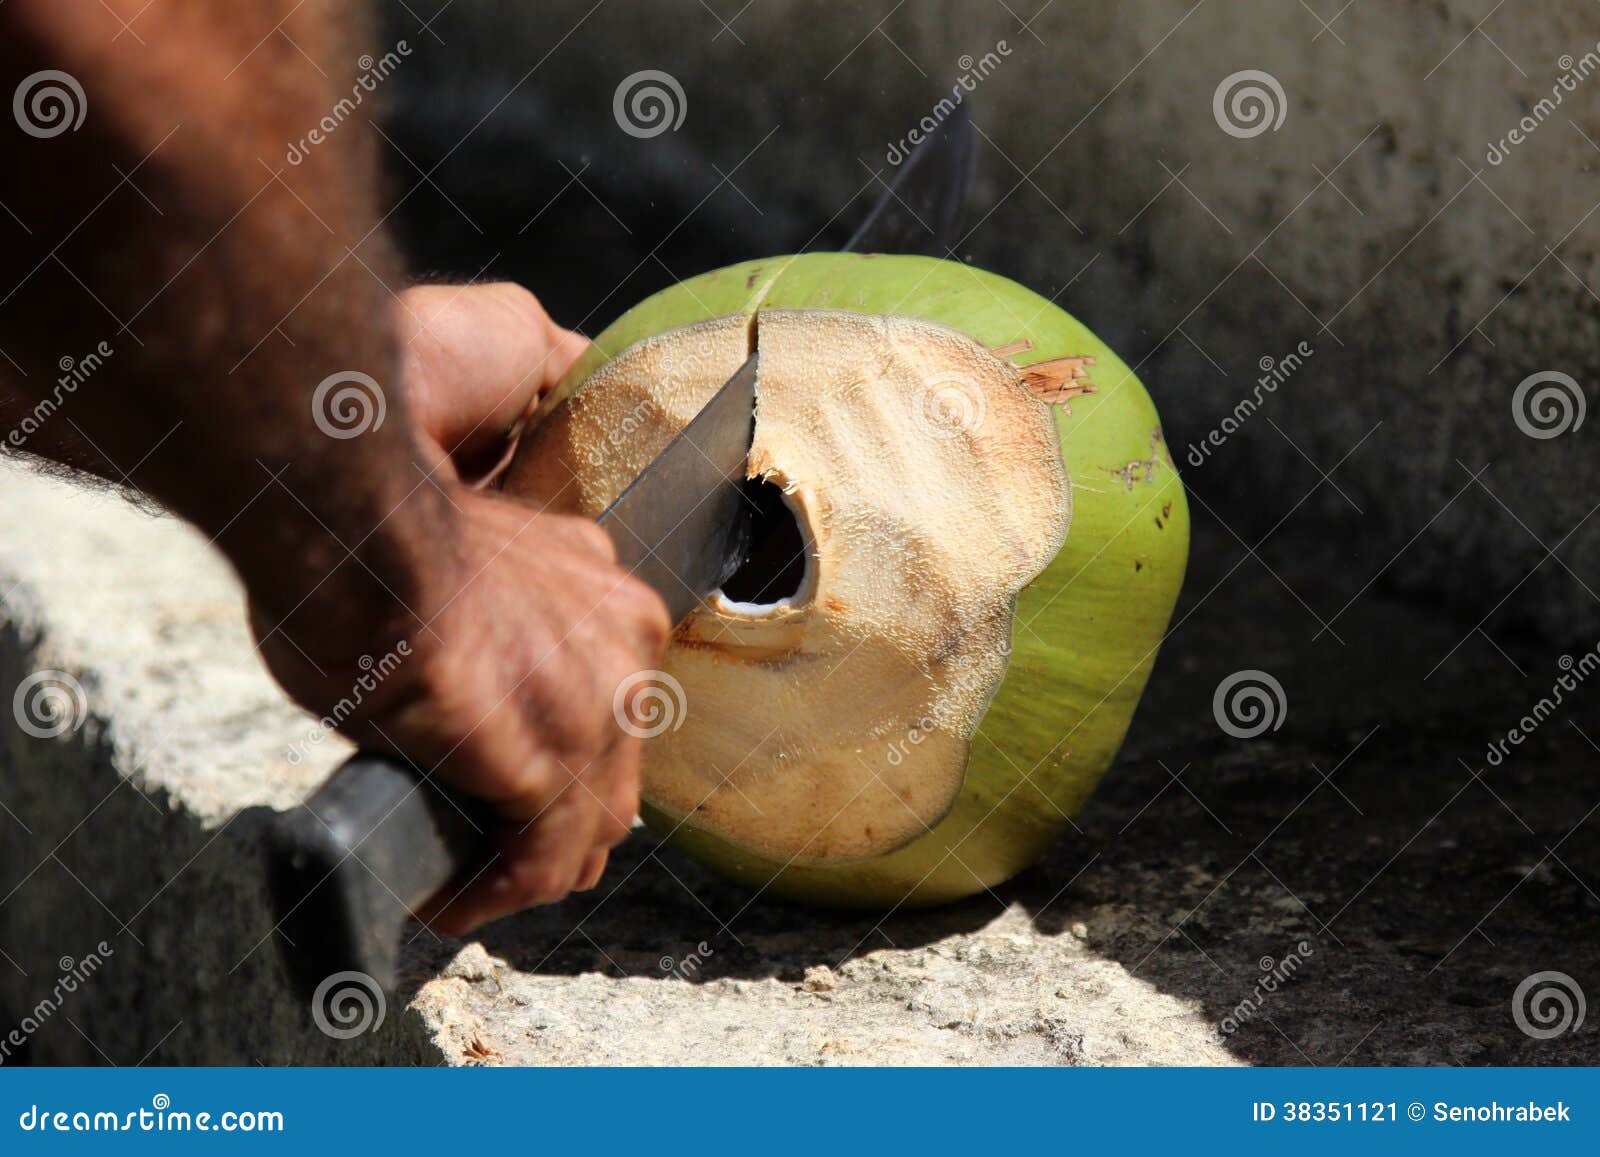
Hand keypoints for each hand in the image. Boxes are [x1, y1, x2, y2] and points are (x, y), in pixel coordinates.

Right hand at [252, 283, 670, 932]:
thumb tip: (457, 697)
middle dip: (557, 830)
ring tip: (460, 892)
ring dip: (522, 870)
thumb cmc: (366, 537)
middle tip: (488, 863)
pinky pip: (536, 858)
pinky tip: (442, 901)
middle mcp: (625, 645)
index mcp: (606, 596)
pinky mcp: (553, 754)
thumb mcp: (461, 589)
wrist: (345, 517)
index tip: (503, 801)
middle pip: (614, 776)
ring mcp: (598, 702)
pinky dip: (491, 894)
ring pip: (585, 826)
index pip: (610, 714)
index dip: (563, 771)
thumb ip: (493, 641)